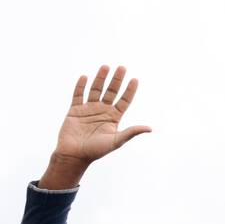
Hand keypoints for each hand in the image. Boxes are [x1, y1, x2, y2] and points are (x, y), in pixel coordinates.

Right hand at [39, 65, 150, 187]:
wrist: (74, 156)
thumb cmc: (96, 151)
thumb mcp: (116, 141)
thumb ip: (131, 132)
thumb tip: (150, 128)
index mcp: (113, 117)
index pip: (124, 100)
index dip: (129, 90)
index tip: (135, 79)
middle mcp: (102, 111)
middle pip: (111, 92)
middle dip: (116, 80)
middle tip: (122, 67)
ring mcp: (88, 109)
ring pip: (95, 90)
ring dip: (100, 79)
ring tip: (105, 67)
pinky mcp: (75, 111)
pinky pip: (78, 95)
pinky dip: (80, 86)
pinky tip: (85, 77)